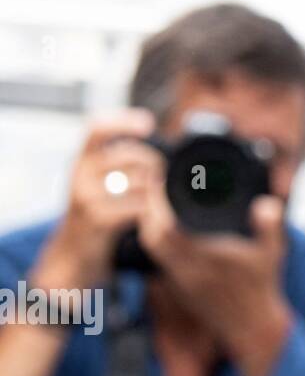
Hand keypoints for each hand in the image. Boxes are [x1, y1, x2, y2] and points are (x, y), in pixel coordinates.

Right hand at [34, 109, 162, 290]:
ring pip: (137, 181)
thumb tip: (157, 142)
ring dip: (155, 189)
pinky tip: (150, 214)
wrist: (73, 254)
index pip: (96, 129)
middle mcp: (80, 175)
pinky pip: (137, 206)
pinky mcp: (98, 220)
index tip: (148, 124)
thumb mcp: (98, 181)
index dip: (123, 121)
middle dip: (153, 162)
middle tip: (161, 174)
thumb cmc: (96, 212)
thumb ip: (118, 161)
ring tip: (156, 197)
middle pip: (128, 154)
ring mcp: (87, 197)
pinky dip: (151, 209)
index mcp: (81, 160)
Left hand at [137, 192, 291, 375]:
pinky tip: (166, 227)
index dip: (157, 203)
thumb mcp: (273, 254)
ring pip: (150, 248)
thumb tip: (267, 202)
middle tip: (154, 188)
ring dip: (149, 225)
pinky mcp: (177, 286)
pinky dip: (156, 239)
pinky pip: (157, 258)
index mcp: (204, 260)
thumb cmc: (261, 289)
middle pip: (149, 237)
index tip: (160, 181)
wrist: (250, 328)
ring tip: (158, 204)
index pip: (165, 229)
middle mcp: (185, 271)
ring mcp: (178, 280)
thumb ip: (270, 226)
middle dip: (147, 210)